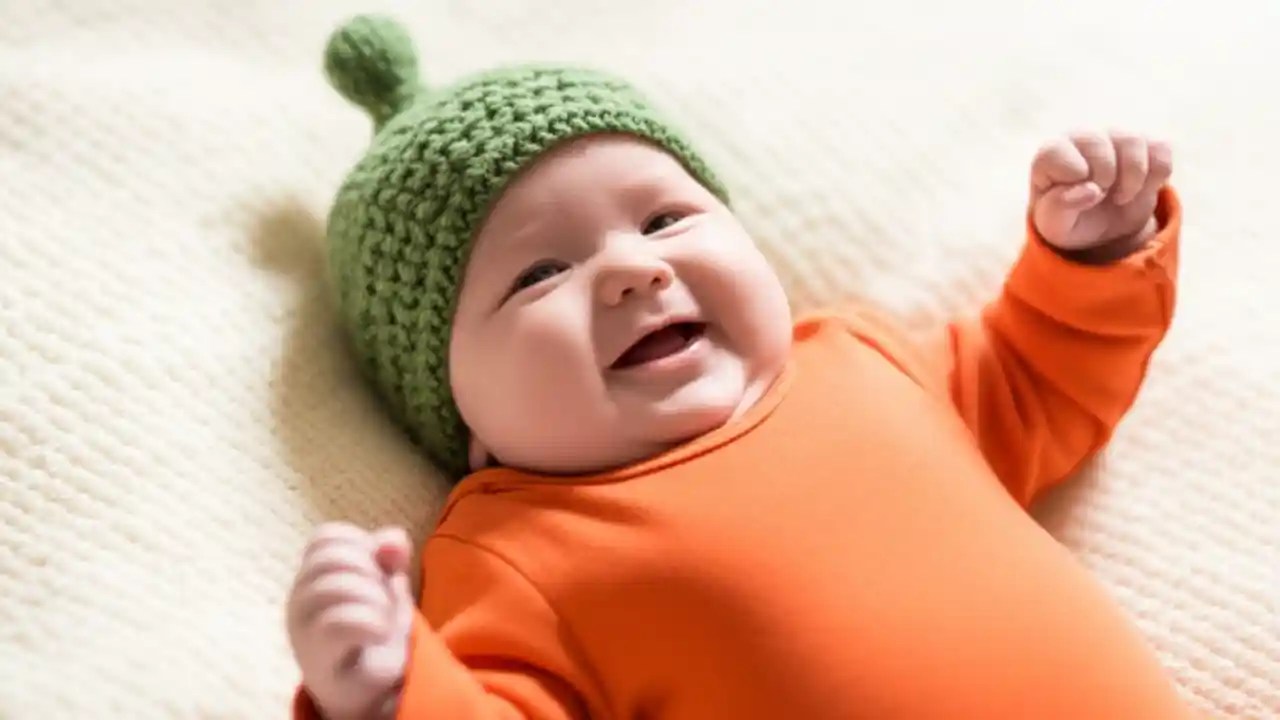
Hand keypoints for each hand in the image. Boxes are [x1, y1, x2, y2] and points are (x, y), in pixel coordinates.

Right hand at [287, 523, 415, 719]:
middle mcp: (299, 599)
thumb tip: (393, 540)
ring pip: (332, 586)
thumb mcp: (387, 582)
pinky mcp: (316, 659)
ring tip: (383, 618)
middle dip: (369, 569)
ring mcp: (303, 630)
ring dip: (373, 597)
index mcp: (312, 576)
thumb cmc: (372, 628)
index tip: (380, 570)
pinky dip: (372, 622)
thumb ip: (389, 554)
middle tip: (382, 596)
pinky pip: (339, 622)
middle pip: (328, 557)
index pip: (325, 537)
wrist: (369, 687)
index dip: (361, 544)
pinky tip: (380, 634)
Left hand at [1030, 130, 1172, 253]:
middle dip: (1103, 178)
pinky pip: (1161, 148)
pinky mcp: (1147, 143)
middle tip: (1101, 197)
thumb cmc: (1069, 221)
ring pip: (1132, 141)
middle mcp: (1081, 137)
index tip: (1078, 197)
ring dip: (1132, 178)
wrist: (1101, 227)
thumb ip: (1059, 208)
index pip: (1055, 152)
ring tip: (1121, 197)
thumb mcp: (1054, 225)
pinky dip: (1157, 176)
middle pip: (1096, 141)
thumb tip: (1090, 191)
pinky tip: (1141, 189)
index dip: (1073, 179)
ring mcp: (1116, 136)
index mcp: (1050, 154)